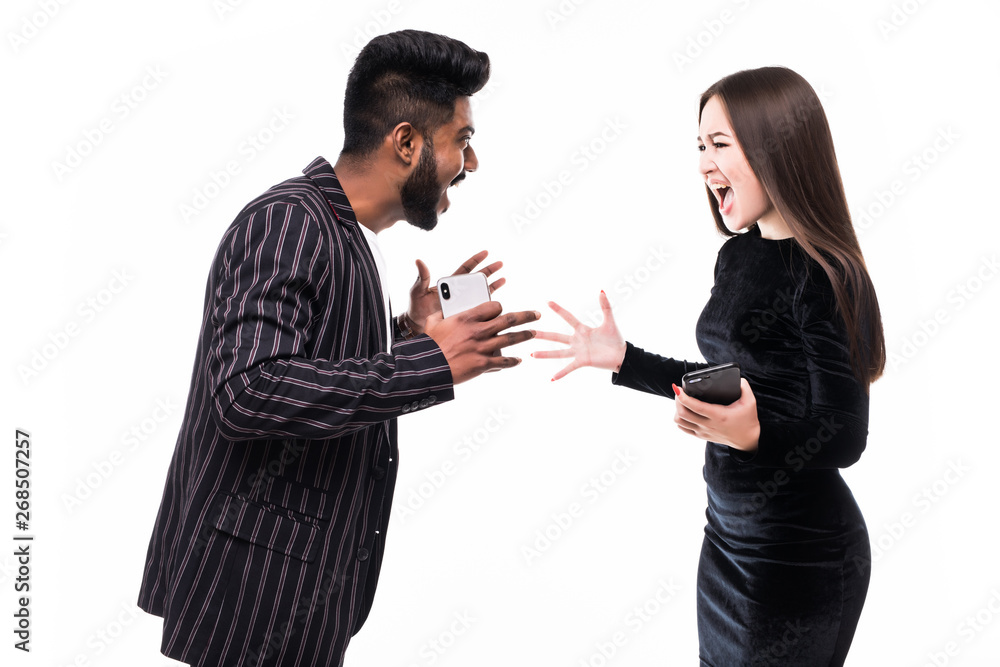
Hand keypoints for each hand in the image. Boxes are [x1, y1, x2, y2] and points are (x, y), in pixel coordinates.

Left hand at [405, 250, 504, 333]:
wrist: (417, 325)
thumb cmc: (416, 307)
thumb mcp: (417, 290)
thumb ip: (422, 277)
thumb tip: (419, 261)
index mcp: (449, 283)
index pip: (465, 269)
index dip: (475, 260)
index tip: (486, 252)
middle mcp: (459, 292)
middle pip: (476, 278)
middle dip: (489, 270)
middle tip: (500, 263)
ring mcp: (463, 302)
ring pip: (480, 291)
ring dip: (492, 284)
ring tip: (503, 278)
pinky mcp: (465, 313)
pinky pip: (479, 307)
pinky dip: (488, 304)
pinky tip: (497, 302)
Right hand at [424, 301, 539, 384]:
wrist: (429, 368)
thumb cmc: (430, 345)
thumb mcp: (433, 322)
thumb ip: (441, 313)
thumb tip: (443, 308)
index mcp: (467, 318)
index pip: (493, 306)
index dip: (498, 307)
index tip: (500, 309)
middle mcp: (478, 331)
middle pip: (508, 320)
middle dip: (525, 316)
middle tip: (536, 314)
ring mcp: (483, 348)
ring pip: (510, 339)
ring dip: (524, 335)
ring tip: (534, 332)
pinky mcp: (483, 364)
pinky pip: (503, 362)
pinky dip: (512, 361)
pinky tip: (518, 360)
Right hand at [530, 291, 626, 380]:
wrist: (622, 355)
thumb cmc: (615, 339)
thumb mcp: (609, 321)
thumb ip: (605, 306)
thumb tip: (602, 291)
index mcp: (582, 330)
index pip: (568, 317)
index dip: (558, 309)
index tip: (547, 302)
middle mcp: (577, 340)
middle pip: (557, 336)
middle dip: (543, 335)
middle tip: (530, 332)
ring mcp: (578, 352)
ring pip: (558, 352)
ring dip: (545, 354)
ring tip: (532, 355)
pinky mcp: (582, 361)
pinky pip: (570, 367)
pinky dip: (561, 373)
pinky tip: (552, 378)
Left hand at [673, 378, 759, 451]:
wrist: (747, 440)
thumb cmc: (748, 419)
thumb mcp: (750, 402)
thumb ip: (744, 387)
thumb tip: (738, 378)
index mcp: (719, 415)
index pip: (696, 406)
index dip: (683, 397)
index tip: (677, 388)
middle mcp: (709, 425)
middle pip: (683, 413)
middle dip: (677, 400)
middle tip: (679, 391)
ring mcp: (703, 432)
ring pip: (680, 422)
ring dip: (677, 410)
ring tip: (681, 401)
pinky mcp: (701, 436)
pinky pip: (683, 428)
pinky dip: (680, 419)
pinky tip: (683, 411)